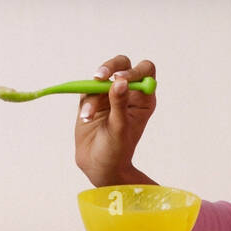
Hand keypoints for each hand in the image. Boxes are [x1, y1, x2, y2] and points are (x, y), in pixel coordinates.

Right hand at [74, 55, 156, 185]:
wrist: (98, 165)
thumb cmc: (117, 151)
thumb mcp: (120, 129)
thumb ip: (119, 105)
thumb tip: (120, 81)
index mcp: (143, 98)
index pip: (145, 71)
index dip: (134, 70)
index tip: (120, 78)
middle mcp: (127, 92)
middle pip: (121, 65)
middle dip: (110, 67)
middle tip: (99, 77)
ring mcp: (108, 94)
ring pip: (101, 77)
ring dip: (92, 95)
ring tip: (88, 116)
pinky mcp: (91, 99)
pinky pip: (86, 90)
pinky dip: (85, 103)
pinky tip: (85, 118)